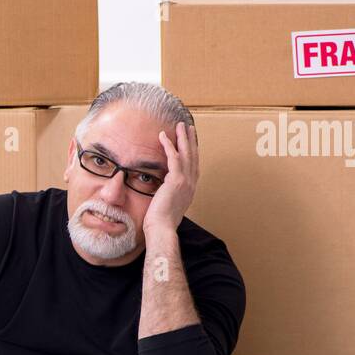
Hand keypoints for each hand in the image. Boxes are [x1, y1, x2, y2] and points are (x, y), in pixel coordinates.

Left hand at [144, 121, 198, 236]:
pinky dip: (169, 145)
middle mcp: (191, 184)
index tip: (191, 141)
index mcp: (190, 189)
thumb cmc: (161, 221)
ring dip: (183, 138)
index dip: (193, 152)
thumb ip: (169, 194)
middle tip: (189, 127)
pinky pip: (174, 158)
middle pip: (193, 156)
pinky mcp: (176, 181)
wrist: (162, 229)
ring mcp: (186, 182)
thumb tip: (163, 191)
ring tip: (180, 125)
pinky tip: (163, 136)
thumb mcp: (168, 204)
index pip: (193, 166)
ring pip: (186, 154)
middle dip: (191, 140)